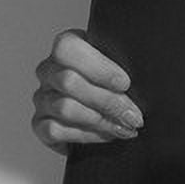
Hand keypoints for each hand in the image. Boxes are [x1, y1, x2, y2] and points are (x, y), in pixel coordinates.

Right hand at [31, 29, 141, 154]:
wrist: (103, 112)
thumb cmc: (113, 83)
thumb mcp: (121, 66)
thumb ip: (126, 64)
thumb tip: (145, 79)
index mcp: (67, 47)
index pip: (68, 49)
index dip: (97, 67)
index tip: (126, 84)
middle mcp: (48, 70)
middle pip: (69, 82)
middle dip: (107, 101)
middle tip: (134, 115)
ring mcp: (42, 97)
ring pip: (65, 107)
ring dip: (100, 120)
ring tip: (125, 127)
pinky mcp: (39, 123)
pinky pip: (56, 130)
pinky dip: (86, 135)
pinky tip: (106, 136)